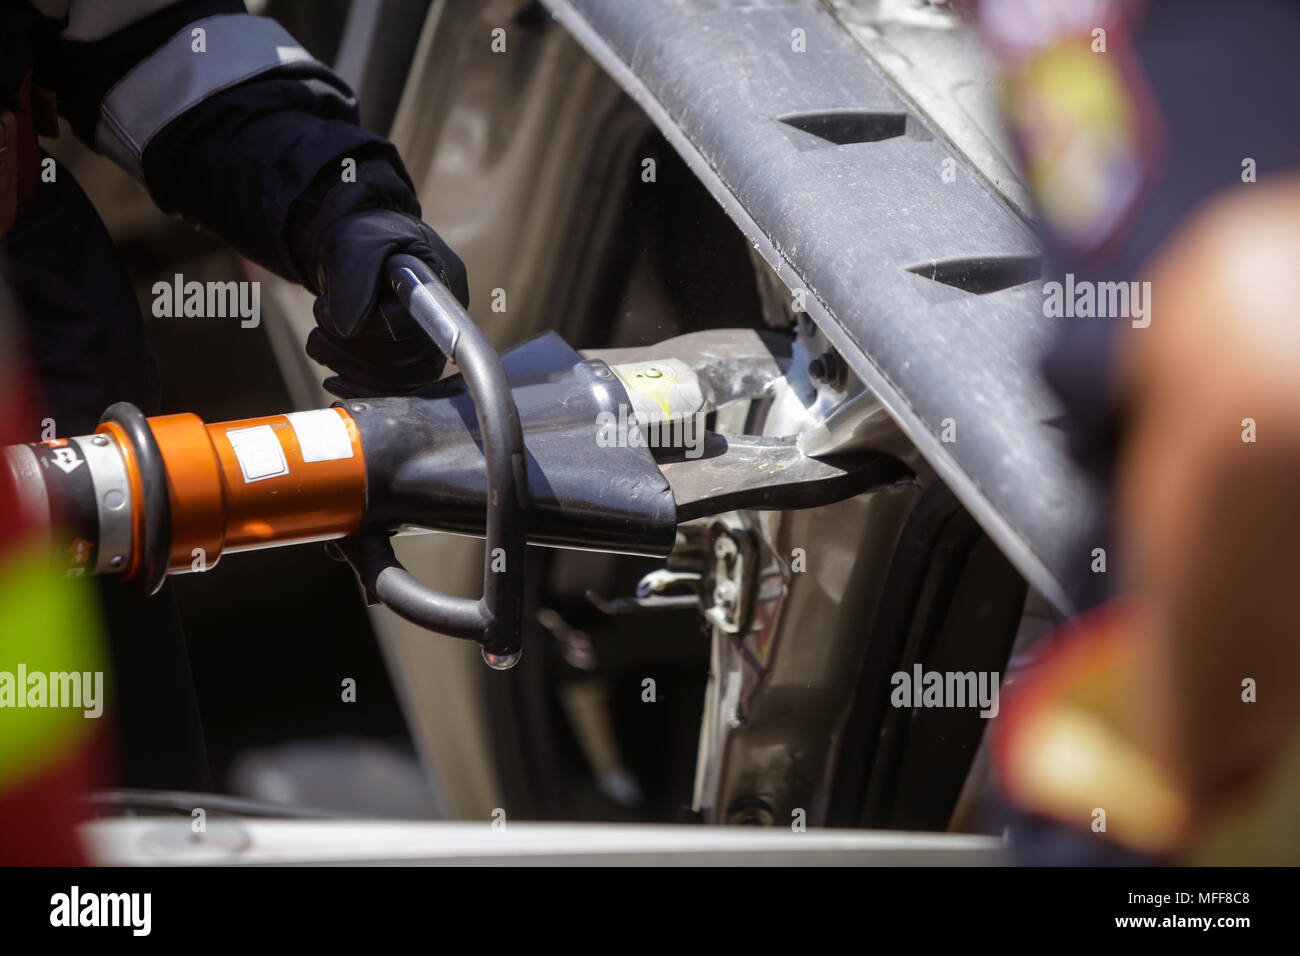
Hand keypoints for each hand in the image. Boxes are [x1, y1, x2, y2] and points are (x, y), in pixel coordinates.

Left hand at [303, 207, 467, 396]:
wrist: (356, 250)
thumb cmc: (362, 237)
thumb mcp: (355, 244)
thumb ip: (354, 280)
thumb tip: (349, 328)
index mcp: (442, 286)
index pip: (417, 324)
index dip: (375, 327)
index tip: (332, 312)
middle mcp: (446, 319)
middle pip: (410, 360)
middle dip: (353, 348)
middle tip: (319, 325)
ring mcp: (431, 344)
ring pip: (401, 382)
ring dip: (351, 369)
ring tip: (319, 342)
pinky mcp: (411, 362)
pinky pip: (394, 392)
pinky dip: (360, 390)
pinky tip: (334, 378)